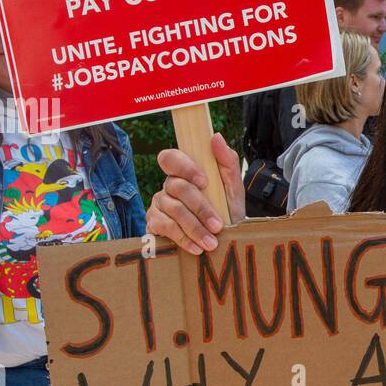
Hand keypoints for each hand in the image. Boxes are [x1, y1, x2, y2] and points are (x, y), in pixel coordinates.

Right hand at [145, 132, 245, 253]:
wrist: (225, 240)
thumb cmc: (226, 210)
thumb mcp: (232, 188)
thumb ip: (227, 162)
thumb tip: (216, 137)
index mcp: (183, 172)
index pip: (170, 158)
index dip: (184, 167)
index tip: (204, 182)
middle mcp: (168, 186)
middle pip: (177, 188)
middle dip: (200, 208)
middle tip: (217, 225)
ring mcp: (158, 205)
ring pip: (173, 210)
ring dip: (195, 228)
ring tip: (211, 243)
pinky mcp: (153, 225)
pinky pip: (165, 228)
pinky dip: (183, 239)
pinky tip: (196, 248)